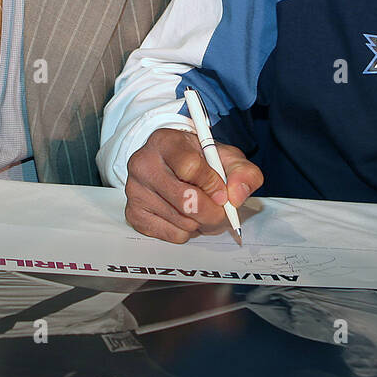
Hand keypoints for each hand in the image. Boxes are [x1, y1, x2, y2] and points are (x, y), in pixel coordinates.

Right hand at [124, 127, 262, 242]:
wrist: (172, 165)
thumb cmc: (200, 160)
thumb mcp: (226, 157)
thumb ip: (243, 172)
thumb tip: (236, 196)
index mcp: (165, 141)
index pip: (190, 167)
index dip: (212, 184)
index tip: (222, 192)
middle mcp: (143, 163)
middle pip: (185, 200)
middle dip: (212, 211)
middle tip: (221, 210)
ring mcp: (135, 190)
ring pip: (181, 221)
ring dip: (201, 222)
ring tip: (202, 208)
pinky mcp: (134, 213)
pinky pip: (171, 234)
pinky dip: (187, 231)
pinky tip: (185, 215)